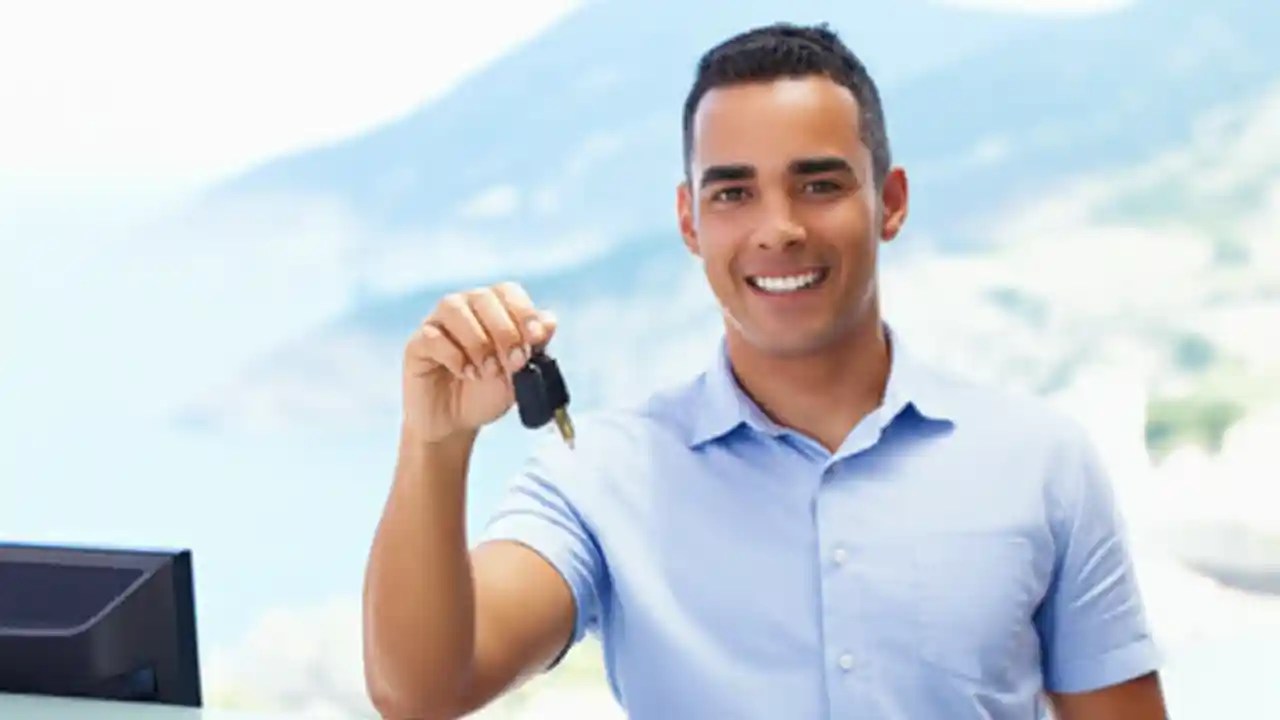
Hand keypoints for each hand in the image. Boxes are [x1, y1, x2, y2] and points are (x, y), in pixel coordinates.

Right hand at [402, 282, 555, 444]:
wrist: (455, 423)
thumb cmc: (488, 393)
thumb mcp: (520, 374)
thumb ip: (535, 347)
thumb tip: (548, 321)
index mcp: (492, 309)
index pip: (508, 291)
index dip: (524, 311)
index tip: (536, 339)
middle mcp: (464, 308)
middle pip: (483, 297)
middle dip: (505, 331)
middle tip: (514, 363)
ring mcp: (437, 323)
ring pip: (455, 308)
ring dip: (478, 341)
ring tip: (487, 372)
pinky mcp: (417, 344)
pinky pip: (433, 336)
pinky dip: (454, 355)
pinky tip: (465, 373)